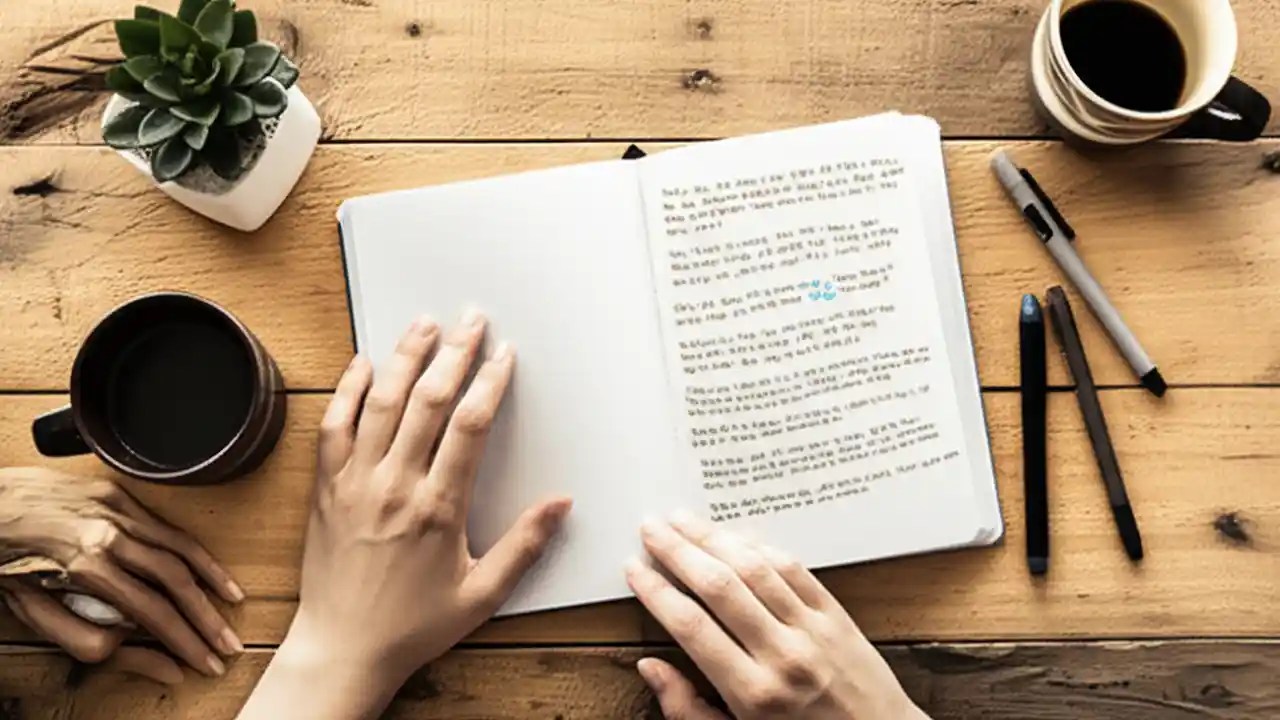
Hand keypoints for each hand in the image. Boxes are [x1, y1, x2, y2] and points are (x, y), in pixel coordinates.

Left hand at [0, 468, 243, 679]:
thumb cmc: (0, 557)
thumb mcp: (29, 610)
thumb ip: (87, 639)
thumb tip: (146, 658)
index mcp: (86, 562)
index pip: (152, 610)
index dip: (184, 640)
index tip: (204, 661)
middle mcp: (109, 531)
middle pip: (175, 579)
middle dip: (206, 617)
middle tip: (228, 644)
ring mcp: (116, 508)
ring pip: (179, 546)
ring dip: (210, 579)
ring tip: (234, 602)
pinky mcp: (117, 494)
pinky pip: (165, 525)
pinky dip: (191, 550)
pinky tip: (204, 566)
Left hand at [239, 314, 570, 718]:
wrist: (343, 648)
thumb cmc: (413, 625)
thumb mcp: (482, 593)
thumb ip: (524, 545)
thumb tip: (561, 503)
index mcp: (439, 507)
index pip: (469, 426)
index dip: (489, 382)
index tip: (504, 355)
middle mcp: (396, 485)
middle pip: (427, 400)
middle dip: (453, 353)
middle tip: (471, 320)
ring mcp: (356, 481)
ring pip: (381, 402)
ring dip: (405, 358)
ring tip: (424, 324)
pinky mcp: (326, 488)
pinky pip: (333, 425)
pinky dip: (348, 390)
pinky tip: (364, 363)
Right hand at [627, 512, 928, 719]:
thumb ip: (687, 709)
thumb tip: (649, 666)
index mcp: (753, 693)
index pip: (690, 626)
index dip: (656, 591)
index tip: (633, 568)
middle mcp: (783, 655)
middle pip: (719, 586)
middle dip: (679, 551)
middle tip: (650, 526)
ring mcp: (813, 630)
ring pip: (755, 568)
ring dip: (714, 537)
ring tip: (683, 518)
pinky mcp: (836, 615)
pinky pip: (794, 569)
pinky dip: (761, 547)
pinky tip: (735, 535)